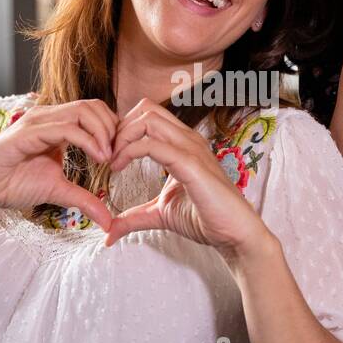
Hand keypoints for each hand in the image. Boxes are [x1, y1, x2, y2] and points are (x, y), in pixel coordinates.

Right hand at [0, 100, 116, 230]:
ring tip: (109, 158)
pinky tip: (97, 159)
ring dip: (103, 133)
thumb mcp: (57, 191)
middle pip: (94, 106)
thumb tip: (108, 220)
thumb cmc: (11, 183)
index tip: (121, 156)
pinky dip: (88, 141)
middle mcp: (49, 117)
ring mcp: (38, 122)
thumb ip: (84, 200)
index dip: (113, 131)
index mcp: (57, 124)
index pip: (95, 112)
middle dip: (113, 129)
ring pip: (83, 111)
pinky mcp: (27, 132)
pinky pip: (66, 129)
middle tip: (118, 157)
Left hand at [103, 98, 264, 257]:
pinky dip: (128, 151)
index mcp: (182, 144)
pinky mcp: (191, 164)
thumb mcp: (160, 214)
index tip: (110, 156)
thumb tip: (109, 234)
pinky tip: (119, 169)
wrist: (234, 234)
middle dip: (119, 129)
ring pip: (147, 119)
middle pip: (145, 108)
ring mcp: (191, 148)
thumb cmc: (205, 219)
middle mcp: (187, 139)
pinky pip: (152, 145)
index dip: (123, 130)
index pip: (148, 115)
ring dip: (122, 137)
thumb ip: (134, 218)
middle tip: (108, 156)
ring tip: (113, 162)